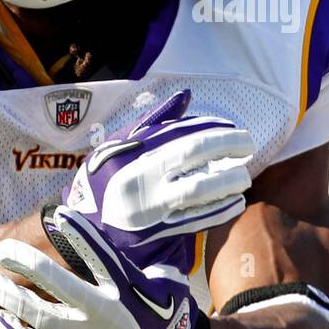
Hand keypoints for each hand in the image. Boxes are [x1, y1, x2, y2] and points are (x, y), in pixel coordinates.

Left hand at [0, 205, 210, 328]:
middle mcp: (106, 315)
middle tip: (1, 249)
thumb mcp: (162, 281)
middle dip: (29, 266)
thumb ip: (135, 258)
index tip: (57, 215)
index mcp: (128, 290)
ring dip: (11, 299)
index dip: (79, 236)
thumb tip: (115, 220)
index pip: (99, 258)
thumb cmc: (161, 309)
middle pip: (61, 288)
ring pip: (42, 319)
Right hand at [63, 89, 251, 256]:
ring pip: (198, 188)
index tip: (233, 130)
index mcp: (130, 151)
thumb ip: (153, 123)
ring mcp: (146, 204)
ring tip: (243, 178)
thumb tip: (185, 96)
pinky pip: (194, 218)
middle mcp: (138, 175)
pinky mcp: (153, 232)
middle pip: (192, 154)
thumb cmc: (101, 184)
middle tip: (248, 146)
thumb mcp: (116, 149)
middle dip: (227, 147)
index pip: (180, 133)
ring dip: (228, 181)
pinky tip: (234, 202)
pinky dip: (219, 209)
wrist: (80, 231)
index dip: (213, 129)